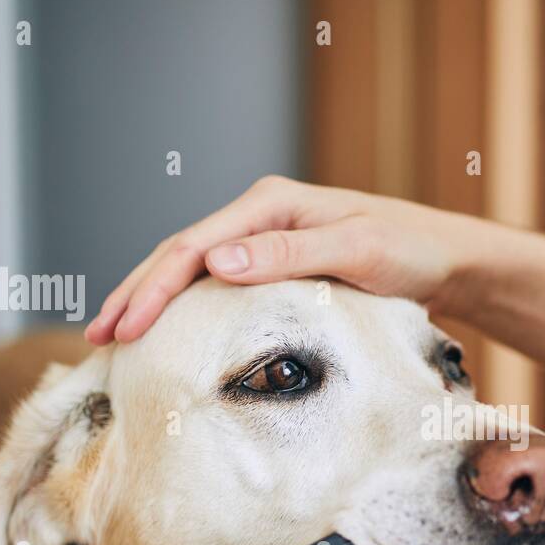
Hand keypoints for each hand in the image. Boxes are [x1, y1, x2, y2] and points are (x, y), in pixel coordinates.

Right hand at [86, 175, 474, 343]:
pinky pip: (215, 283)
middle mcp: (261, 217)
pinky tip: (166, 329)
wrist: (447, 259)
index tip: (122, 327)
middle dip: (135, 294)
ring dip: (151, 300)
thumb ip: (288, 254)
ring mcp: (266, 240)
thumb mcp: (355, 252)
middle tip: (97, 338)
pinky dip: (184, 306)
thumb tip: (214, 262)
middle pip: (178, 254)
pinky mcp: (277, 264)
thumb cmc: (410, 252)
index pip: (191, 248)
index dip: (151, 289)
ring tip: (114, 335)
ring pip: (191, 269)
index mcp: (270, 206)